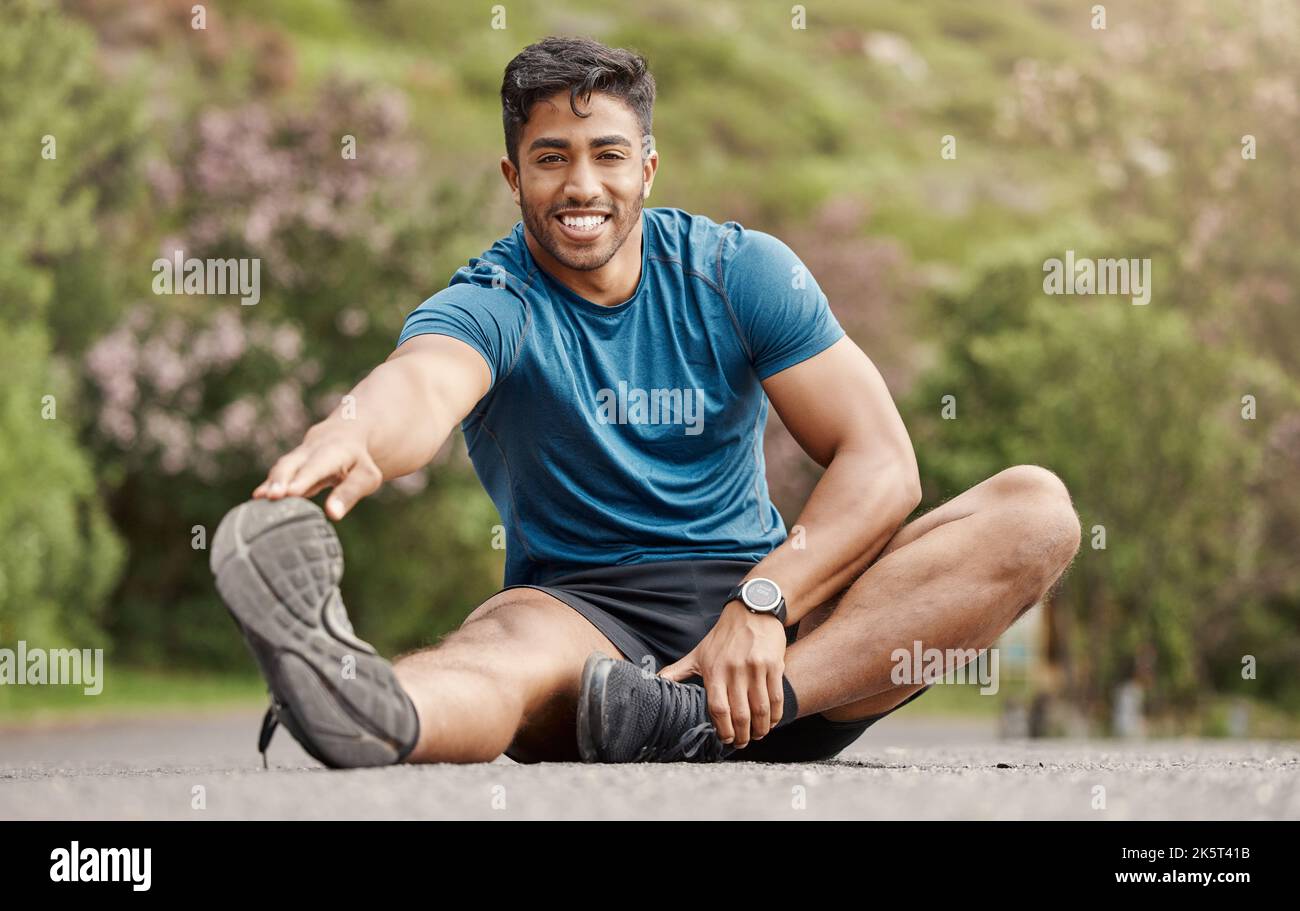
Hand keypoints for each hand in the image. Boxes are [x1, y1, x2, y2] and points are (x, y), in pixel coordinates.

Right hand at [252, 422, 381, 520]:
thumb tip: (333, 514)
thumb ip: (350, 493)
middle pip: (293, 463)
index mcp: (334, 451)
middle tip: (272, 496)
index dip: (304, 478)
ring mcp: (297, 457)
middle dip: (281, 478)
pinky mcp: (290, 466)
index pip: (318, 465)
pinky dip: (268, 486)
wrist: (345, 434)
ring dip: (271, 483)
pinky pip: (277, 475)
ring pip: (282, 468)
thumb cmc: (359, 462)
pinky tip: (257, 500)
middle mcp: (311, 451)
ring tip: (260, 499)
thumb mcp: (366, 477)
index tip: (292, 492)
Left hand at [658, 600, 787, 748]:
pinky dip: (776, 715)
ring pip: (761, 709)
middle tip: (743, 743)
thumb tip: (654, 683)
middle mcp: (734, 671)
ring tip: (758, 735)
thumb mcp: (697, 653)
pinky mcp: (774, 665)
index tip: (727, 740)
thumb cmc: (722, 637)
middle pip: (740, 714)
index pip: (718, 709)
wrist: (751, 611)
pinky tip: (772, 722)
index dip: (723, 729)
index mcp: (714, 671)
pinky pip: (777, 697)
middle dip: (743, 735)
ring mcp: (756, 668)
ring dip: (761, 729)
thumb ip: (677, 671)